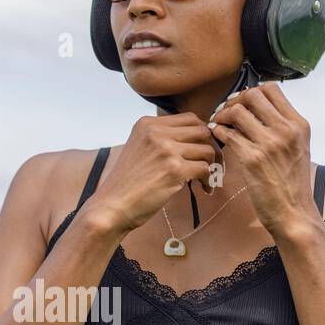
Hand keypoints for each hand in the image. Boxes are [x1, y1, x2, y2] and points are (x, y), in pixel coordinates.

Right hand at [87, 113, 217, 235]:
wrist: (112, 206)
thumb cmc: (128, 183)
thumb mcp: (140, 148)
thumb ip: (162, 139)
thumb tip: (199, 139)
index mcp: (148, 124)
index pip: (190, 118)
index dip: (202, 134)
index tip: (203, 149)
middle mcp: (157, 132)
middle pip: (202, 131)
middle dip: (212, 148)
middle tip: (212, 164)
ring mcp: (166, 150)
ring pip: (207, 150)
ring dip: (212, 166)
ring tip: (206, 180)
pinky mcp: (174, 169)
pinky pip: (205, 168)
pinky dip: (208, 180)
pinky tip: (204, 189)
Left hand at [209, 82, 318, 238]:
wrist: (294, 212)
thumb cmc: (293, 183)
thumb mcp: (298, 148)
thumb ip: (284, 127)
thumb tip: (259, 110)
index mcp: (298, 124)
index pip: (272, 88)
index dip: (251, 92)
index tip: (242, 103)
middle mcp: (286, 130)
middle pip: (252, 94)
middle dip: (234, 100)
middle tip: (226, 113)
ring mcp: (269, 143)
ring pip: (237, 111)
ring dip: (223, 115)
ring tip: (219, 124)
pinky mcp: (252, 159)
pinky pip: (228, 134)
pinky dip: (218, 131)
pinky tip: (217, 136)